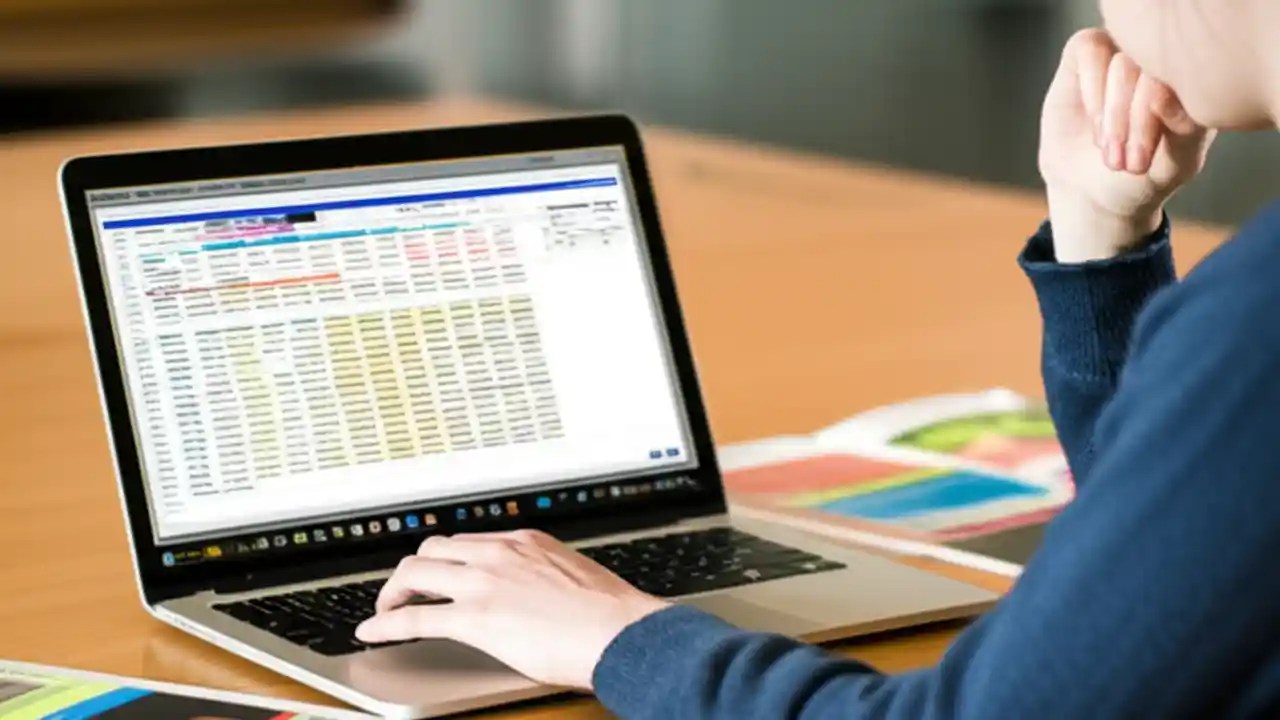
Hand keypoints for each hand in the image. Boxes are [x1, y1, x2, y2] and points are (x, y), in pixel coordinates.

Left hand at [355, 530, 670, 688]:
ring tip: (384, 609)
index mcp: (523, 542)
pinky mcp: (475, 618)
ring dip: (392, 592)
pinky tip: (373, 631)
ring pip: (415, 574)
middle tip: (404, 590)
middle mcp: (498, 553)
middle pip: (432, 549)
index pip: (466, 541)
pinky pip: (415, 618)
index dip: (444, 559)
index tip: (437, 571)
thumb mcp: (573, 576)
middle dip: (411, 571)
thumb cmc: (609, 613)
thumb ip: (545, 576)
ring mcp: (484, 583)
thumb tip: (541, 593)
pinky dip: (386, 624)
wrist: (620, 631)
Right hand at [1039, 29, 1213, 262]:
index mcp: (1197, 78)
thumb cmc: (1144, 173)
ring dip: (1112, 114)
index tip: (1145, 164)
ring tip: (1110, 155)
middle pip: (1154, 70)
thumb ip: (1184, 128)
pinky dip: (1091, 92)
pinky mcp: (1087, 50)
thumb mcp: (1176, 161)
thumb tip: (1162, 96)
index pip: (1188, 76)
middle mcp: (1163, 59)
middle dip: (1135, 122)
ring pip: (1122, 63)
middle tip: (1128, 166)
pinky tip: (1095, 126)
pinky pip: (1089, 50)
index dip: (1163, 117)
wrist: (1094, 188)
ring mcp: (1126, 50)